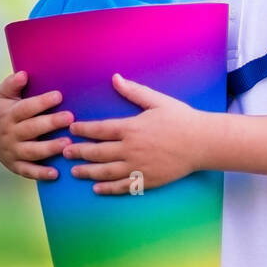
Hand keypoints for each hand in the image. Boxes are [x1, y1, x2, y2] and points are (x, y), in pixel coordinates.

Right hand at [0, 70, 73, 180]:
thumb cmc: (1, 112)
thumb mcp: (1, 95)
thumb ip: (11, 84)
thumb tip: (23, 74)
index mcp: (8, 115)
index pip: (26, 108)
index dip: (41, 102)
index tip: (59, 96)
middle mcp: (10, 134)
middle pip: (31, 129)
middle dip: (50, 123)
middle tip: (70, 117)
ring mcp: (12, 151)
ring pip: (32, 151)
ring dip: (49, 149)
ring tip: (67, 144)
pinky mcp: (15, 166)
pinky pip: (28, 171)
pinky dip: (40, 174)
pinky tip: (55, 174)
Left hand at [64, 73, 207, 194]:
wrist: (201, 142)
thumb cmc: (180, 118)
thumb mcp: (156, 100)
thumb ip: (133, 91)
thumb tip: (115, 78)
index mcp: (131, 128)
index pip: (100, 129)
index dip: (83, 130)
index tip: (72, 129)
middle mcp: (130, 149)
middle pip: (98, 152)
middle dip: (79, 152)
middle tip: (64, 151)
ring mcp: (138, 167)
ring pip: (106, 172)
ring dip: (87, 172)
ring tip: (74, 171)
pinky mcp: (146, 180)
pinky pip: (123, 186)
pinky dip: (108, 188)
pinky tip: (97, 188)